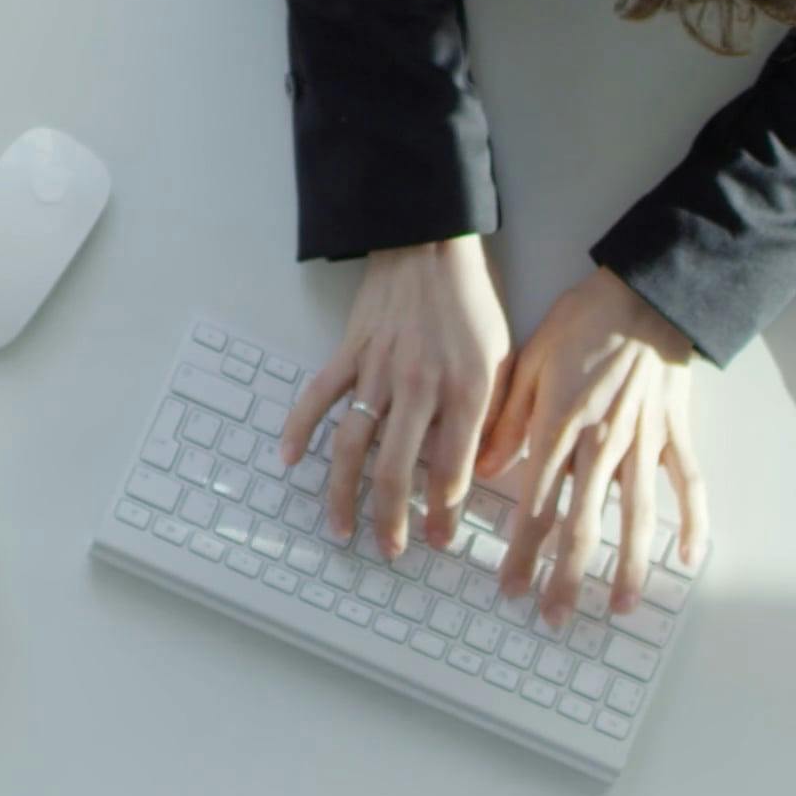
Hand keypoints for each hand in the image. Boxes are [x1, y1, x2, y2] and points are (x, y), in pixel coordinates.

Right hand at [281, 237, 507, 559]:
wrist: (432, 245)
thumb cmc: (472, 304)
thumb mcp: (505, 359)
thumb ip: (498, 417)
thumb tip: (491, 470)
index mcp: (466, 390)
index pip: (452, 468)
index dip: (444, 512)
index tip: (440, 540)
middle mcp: (419, 387)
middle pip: (395, 469)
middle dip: (390, 519)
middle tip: (391, 550)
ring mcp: (378, 371)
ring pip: (353, 445)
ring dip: (343, 493)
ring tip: (342, 528)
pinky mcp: (350, 354)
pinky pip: (319, 397)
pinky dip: (300, 428)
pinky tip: (290, 460)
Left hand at [481, 269, 711, 627]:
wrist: (644, 293)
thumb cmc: (584, 322)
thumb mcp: (529, 362)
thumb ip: (506, 421)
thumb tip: (480, 469)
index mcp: (561, 427)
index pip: (537, 504)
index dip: (524, 552)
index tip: (511, 587)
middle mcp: (603, 444)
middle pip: (584, 523)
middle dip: (568, 576)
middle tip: (557, 617)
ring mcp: (645, 441)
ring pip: (637, 516)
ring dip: (629, 566)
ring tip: (622, 606)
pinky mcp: (676, 433)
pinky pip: (688, 483)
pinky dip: (693, 521)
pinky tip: (690, 557)